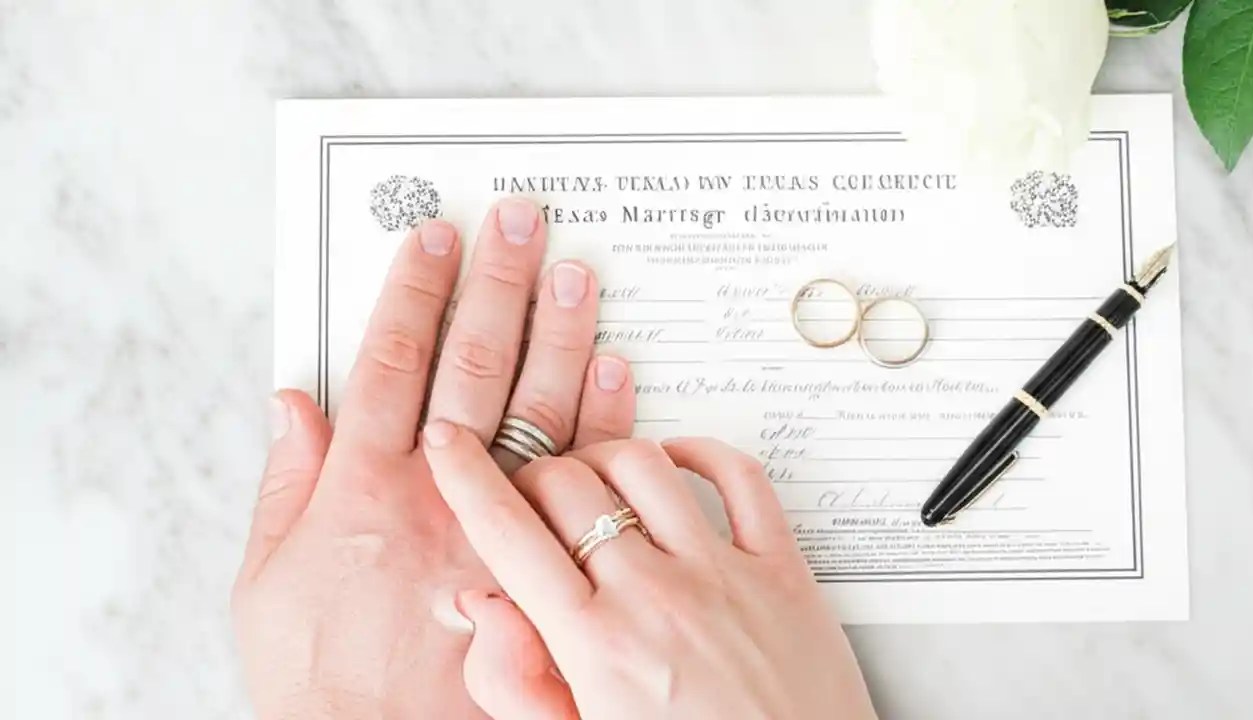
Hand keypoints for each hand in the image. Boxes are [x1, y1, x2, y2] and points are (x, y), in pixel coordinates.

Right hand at [232, 197, 635, 718]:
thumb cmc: (325, 686)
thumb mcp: (268, 593)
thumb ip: (288, 491)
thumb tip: (295, 405)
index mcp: (368, 495)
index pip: (394, 367)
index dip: (415, 295)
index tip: (435, 239)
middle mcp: (444, 503)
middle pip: (476, 370)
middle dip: (498, 286)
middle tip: (522, 220)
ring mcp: (513, 538)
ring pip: (544, 415)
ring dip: (560, 335)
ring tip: (576, 272)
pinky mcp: (563, 574)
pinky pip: (600, 492)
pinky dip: (610, 425)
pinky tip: (621, 371)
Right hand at [422, 431, 878, 719]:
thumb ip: (518, 682)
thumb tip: (483, 604)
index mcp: (597, 647)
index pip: (507, 532)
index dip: (464, 476)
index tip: (449, 445)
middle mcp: (657, 598)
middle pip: (566, 483)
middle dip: (533, 478)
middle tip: (532, 499)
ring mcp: (724, 575)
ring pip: (643, 462)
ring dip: (604, 460)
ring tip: (598, 487)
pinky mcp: (783, 569)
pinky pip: (738, 476)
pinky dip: (699, 452)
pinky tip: (677, 464)